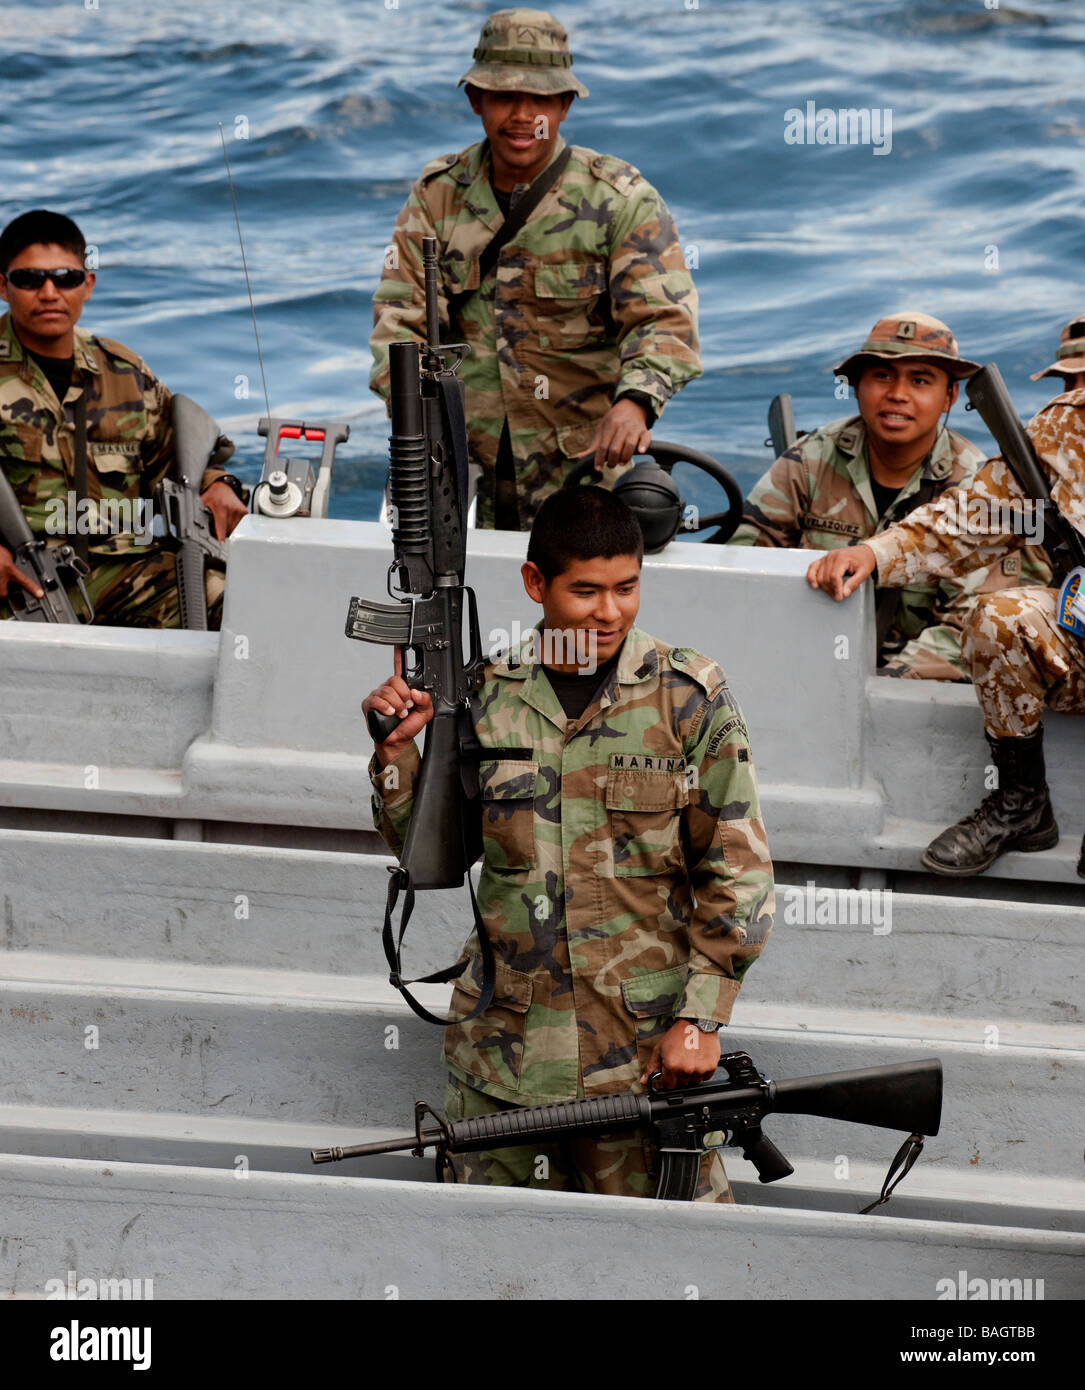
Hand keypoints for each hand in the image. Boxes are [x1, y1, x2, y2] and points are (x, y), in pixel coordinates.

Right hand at [0, 543, 42, 601]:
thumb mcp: (7, 554)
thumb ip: (11, 563)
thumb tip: (15, 568)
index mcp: (8, 568)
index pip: (24, 580)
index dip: (33, 588)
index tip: (39, 594)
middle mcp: (0, 575)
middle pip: (4, 593)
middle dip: (4, 590)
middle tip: (3, 583)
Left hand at [200, 480, 247, 540]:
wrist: (222, 486)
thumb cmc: (212, 494)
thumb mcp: (203, 502)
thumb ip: (200, 513)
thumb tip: (196, 525)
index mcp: (221, 507)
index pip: (222, 526)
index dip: (221, 536)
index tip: (222, 543)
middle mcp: (232, 509)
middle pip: (229, 529)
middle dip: (223, 532)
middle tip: (218, 530)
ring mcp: (239, 510)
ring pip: (235, 528)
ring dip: (230, 529)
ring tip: (224, 525)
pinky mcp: (244, 511)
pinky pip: (241, 524)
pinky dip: (236, 525)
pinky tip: (231, 521)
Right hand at [363, 649, 433, 765]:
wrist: (397, 741)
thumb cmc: (409, 725)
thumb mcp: (425, 713)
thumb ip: (426, 700)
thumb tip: (415, 692)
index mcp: (402, 687)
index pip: (400, 667)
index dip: (399, 655)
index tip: (399, 643)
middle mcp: (389, 688)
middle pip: (395, 680)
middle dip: (403, 696)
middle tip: (406, 707)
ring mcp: (378, 695)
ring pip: (387, 691)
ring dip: (396, 705)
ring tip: (399, 714)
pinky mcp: (369, 704)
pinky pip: (377, 700)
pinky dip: (385, 707)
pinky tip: (390, 713)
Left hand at [579, 397, 650, 472]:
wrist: (631, 406)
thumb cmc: (614, 420)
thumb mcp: (601, 428)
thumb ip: (594, 445)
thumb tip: (580, 458)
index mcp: (610, 425)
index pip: (603, 446)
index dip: (599, 459)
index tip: (597, 468)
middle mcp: (622, 426)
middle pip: (616, 448)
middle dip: (612, 460)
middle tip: (610, 465)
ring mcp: (634, 428)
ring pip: (630, 445)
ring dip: (625, 457)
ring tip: (621, 463)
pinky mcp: (644, 430)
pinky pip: (646, 438)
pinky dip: (644, 445)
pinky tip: (640, 451)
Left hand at [640, 1020, 721, 1089]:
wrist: (697, 1023)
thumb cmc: (678, 1033)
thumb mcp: (660, 1047)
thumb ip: (652, 1066)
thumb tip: (644, 1081)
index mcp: (672, 1065)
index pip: (669, 1085)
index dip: (668, 1079)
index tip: (670, 1073)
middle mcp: (686, 1069)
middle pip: (682, 1084)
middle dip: (680, 1076)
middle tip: (681, 1062)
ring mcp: (699, 1069)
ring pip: (694, 1082)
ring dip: (692, 1075)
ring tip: (690, 1060)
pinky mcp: (711, 1066)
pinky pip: (706, 1077)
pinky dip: (703, 1071)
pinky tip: (699, 1060)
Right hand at [806, 543, 876, 599]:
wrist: (864, 552)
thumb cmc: (865, 561)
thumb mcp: (864, 572)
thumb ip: (854, 583)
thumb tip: (844, 594)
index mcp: (842, 557)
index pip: (834, 576)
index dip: (836, 589)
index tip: (840, 597)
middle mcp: (831, 556)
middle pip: (825, 578)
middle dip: (831, 590)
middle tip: (838, 597)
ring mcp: (826, 557)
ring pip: (818, 576)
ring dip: (824, 587)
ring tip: (833, 593)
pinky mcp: (823, 559)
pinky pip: (813, 568)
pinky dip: (811, 577)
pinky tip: (814, 585)